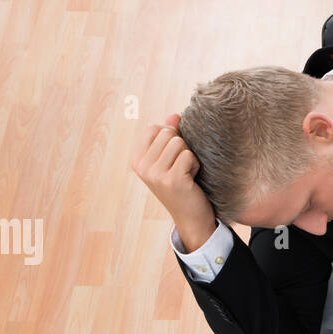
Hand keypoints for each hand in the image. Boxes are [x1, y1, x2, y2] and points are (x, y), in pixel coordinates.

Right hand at [132, 112, 215, 249]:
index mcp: (137, 160)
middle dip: (181, 147)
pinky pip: (188, 155)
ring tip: (186, 173)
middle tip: (181, 168)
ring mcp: (155, 174)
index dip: (169, 137)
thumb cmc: (183, 185)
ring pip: (178, 142)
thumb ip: (170, 135)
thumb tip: (174, 115)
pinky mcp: (172, 180)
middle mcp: (142, 167)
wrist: (191, 218)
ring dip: (189, 156)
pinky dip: (194, 165)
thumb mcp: (172, 159)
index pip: (153, 128)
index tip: (172, 158)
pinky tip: (191, 179)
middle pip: (168, 133)